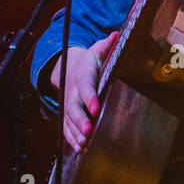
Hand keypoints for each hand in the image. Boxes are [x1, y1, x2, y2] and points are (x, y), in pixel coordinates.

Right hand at [51, 32, 119, 152]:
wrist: (69, 68)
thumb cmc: (89, 61)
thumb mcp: (97, 49)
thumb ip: (107, 44)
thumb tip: (117, 35)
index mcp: (82, 75)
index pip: (85, 86)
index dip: (89, 97)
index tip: (95, 107)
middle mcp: (72, 91)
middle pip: (73, 107)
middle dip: (80, 120)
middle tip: (88, 131)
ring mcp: (68, 104)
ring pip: (69, 120)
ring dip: (75, 133)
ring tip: (84, 144)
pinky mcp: (67, 113)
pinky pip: (66, 127)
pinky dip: (71, 138)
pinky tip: (80, 148)